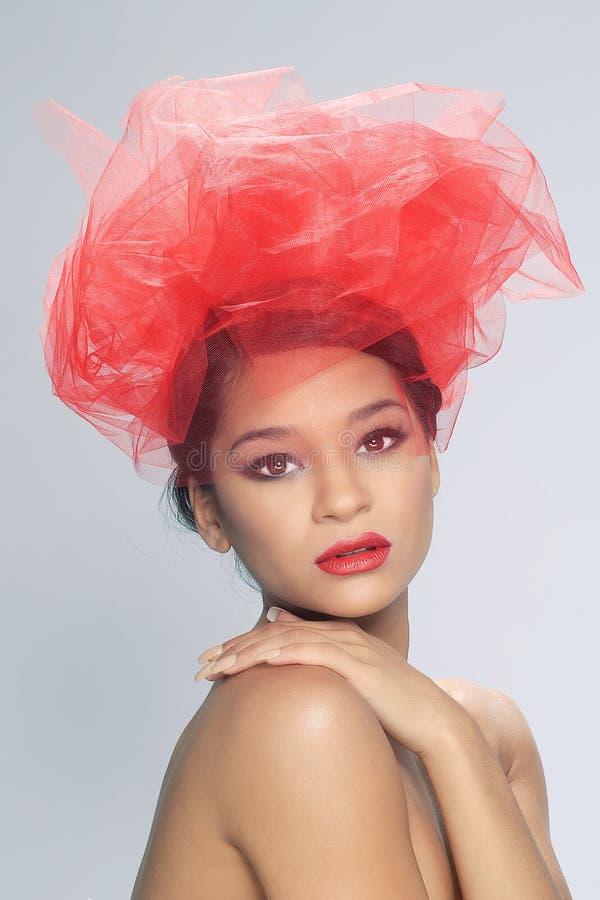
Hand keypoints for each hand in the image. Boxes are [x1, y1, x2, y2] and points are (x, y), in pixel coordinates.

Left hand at [194, 607, 463, 757]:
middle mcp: (339, 635)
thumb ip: (325, 669)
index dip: (243, 645)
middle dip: (235, 648)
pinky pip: (312, 652)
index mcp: (336, 638)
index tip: (214, 659)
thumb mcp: (353, 684)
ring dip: (247, 653)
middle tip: (202, 664)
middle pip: (274, 634)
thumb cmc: (392, 708)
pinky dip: (282, 654)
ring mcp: (349, 646)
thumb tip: (294, 658)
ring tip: (216, 669)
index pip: (278, 634)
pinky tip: (258, 662)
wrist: (432, 719)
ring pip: (285, 641)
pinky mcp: (358, 663)